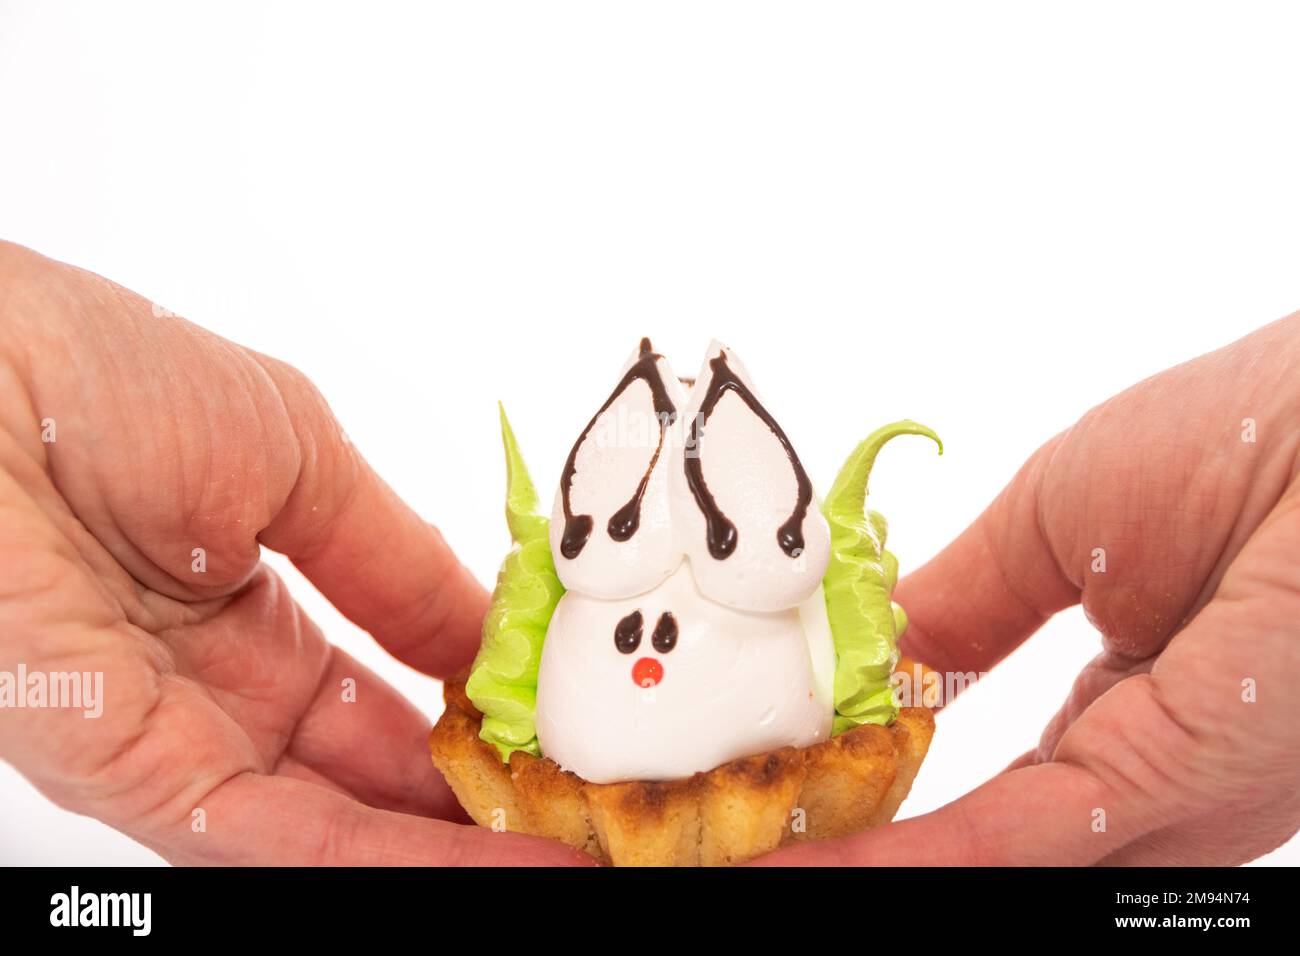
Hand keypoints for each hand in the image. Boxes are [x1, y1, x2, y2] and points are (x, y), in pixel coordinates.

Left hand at [0, 242, 590, 864]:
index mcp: (249, 593)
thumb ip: (398, 561)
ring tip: (572, 853)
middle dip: (474, 799)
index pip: (380, 688)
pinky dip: (395, 859)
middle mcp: (213, 680)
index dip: (470, 718)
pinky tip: (499, 859)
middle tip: (581, 809)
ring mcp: (171, 734)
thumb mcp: (303, 458)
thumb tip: (497, 631)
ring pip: (333, 824)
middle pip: (362, 773)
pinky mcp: (129, 771)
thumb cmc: (104, 378)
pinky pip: (277, 836)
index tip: (558, 732)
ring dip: (455, 847)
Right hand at [760, 312, 1299, 864]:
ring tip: (733, 855)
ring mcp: (1158, 798)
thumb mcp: (1050, 526)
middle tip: (737, 840)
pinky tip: (790, 857)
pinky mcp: (1162, 785)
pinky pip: (1004, 845)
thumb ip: (954, 607)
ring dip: (847, 862)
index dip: (879, 800)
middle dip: (853, 848)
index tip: (780, 784)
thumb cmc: (1237, 441)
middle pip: (978, 856)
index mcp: (1133, 718)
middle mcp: (1149, 785)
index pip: (987, 796)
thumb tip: (860, 656)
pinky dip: (888, 857)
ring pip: (980, 868)